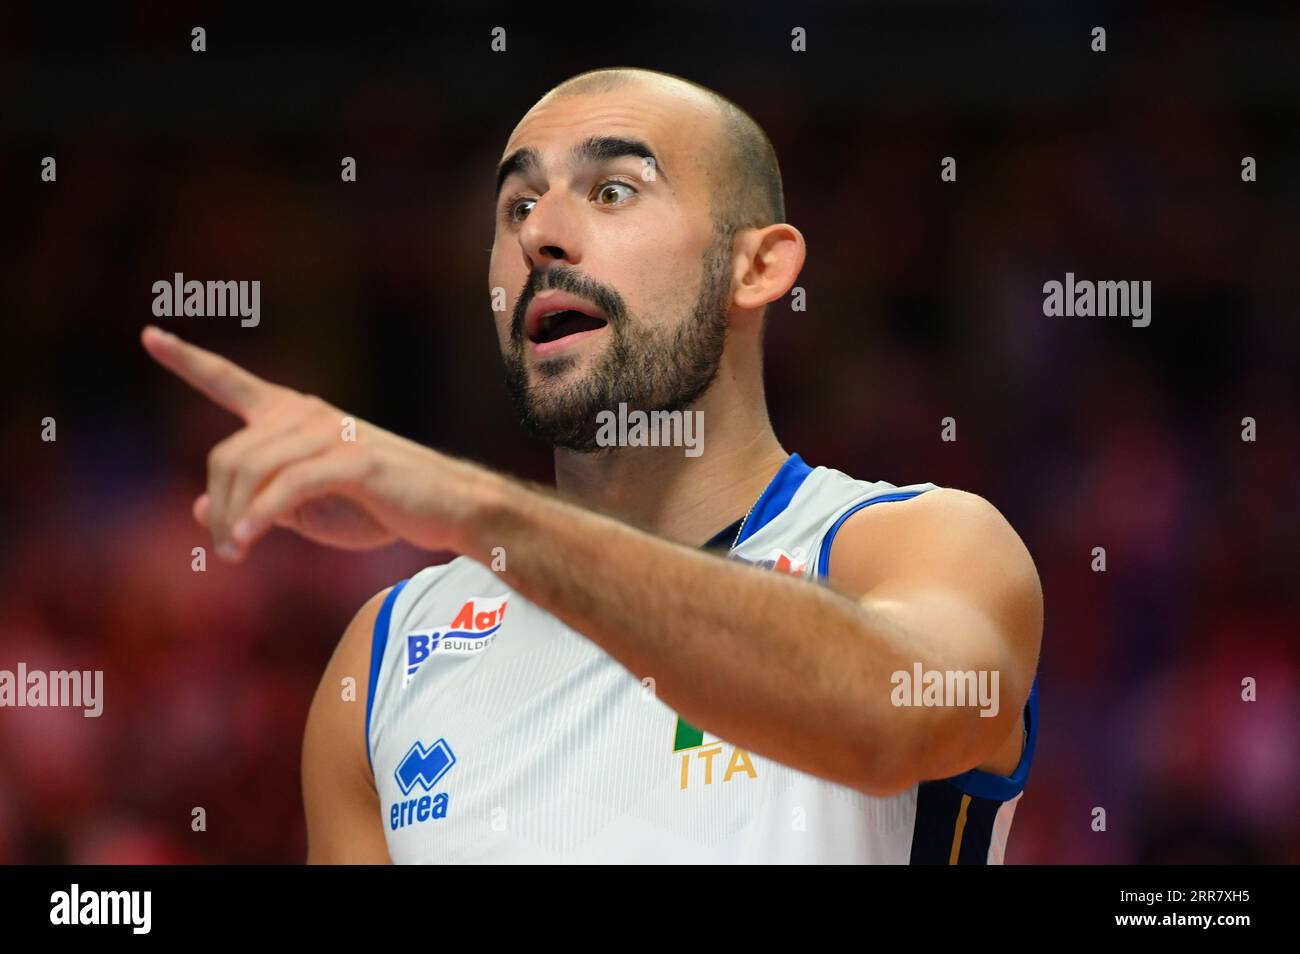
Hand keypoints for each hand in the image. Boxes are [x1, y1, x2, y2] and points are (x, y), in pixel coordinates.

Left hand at [140, 325, 487, 561]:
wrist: (446, 508)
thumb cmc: (378, 507)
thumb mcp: (305, 510)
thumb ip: (256, 503)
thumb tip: (199, 510)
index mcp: (295, 417)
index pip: (232, 382)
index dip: (188, 360)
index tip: (150, 336)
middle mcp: (308, 415)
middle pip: (229, 454)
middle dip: (219, 507)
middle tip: (226, 550)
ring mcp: (331, 433)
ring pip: (251, 471)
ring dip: (235, 519)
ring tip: (237, 553)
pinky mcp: (352, 459)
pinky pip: (286, 487)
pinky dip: (259, 517)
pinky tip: (249, 541)